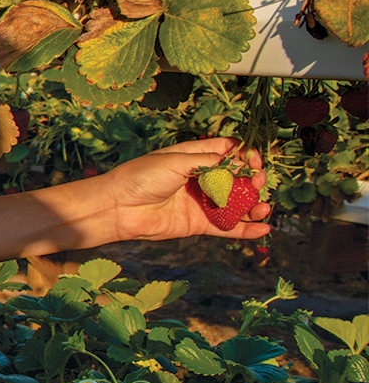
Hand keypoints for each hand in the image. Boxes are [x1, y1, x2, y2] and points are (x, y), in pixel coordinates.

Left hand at [99, 138, 272, 242]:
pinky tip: (263, 228)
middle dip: (253, 182)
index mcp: (194, 157)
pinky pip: (227, 227)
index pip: (229, 152)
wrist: (118, 207)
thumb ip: (209, 162)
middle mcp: (200, 179)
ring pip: (236, 204)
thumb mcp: (177, 161)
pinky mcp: (198, 224)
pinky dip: (246, 229)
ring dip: (254, 206)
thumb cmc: (141, 177)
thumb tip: (238, 163)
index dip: (246, 156)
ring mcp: (200, 202)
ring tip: (263, 208)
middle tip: (257, 185)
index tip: (254, 162)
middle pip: (237, 179)